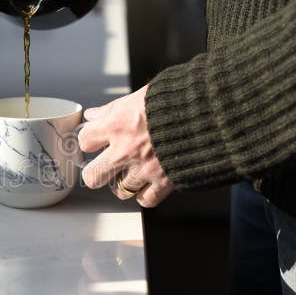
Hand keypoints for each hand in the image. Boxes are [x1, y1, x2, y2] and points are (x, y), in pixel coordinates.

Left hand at [77, 85, 172, 206]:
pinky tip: (148, 182)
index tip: (95, 141)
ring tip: (130, 172)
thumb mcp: (140, 95)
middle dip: (96, 171)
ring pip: (119, 190)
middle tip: (104, 166)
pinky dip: (145, 193)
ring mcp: (144, 169)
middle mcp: (125, 150)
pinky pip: (145, 199)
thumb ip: (113, 108)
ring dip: (122, 183)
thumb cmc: (176, 99)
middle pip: (93, 176)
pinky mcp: (164, 181)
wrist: (210, 111)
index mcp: (116, 125)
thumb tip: (94, 115)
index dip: (90, 141)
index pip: (85, 141)